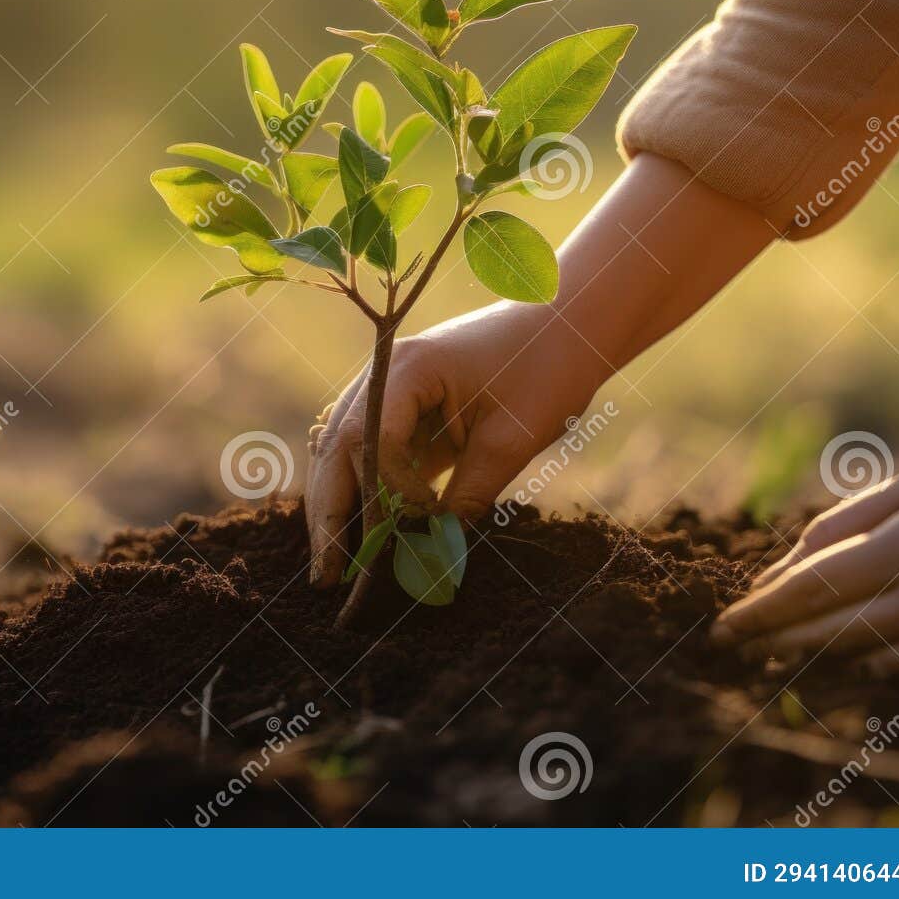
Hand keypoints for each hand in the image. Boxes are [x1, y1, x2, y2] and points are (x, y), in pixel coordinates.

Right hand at [304, 301, 606, 585]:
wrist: (572, 321)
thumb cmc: (547, 366)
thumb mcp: (513, 437)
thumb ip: (470, 495)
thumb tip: (437, 552)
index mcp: (405, 368)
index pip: (370, 441)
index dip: (389, 492)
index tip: (422, 522)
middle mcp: (385, 376)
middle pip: (337, 450)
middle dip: (329, 513)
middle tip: (326, 577)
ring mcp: (392, 391)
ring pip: (346, 456)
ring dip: (342, 507)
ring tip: (335, 566)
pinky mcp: (411, 410)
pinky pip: (376, 457)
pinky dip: (370, 495)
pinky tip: (367, 537)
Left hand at [712, 447, 898, 674]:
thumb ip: (839, 527)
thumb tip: (779, 575)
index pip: (817, 589)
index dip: (763, 611)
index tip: (724, 624)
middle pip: (832, 635)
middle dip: (776, 640)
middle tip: (736, 643)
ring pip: (865, 662)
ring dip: (814, 659)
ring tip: (774, 650)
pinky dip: (865, 665)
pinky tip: (837, 656)